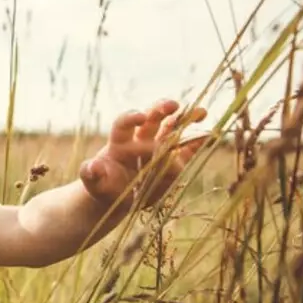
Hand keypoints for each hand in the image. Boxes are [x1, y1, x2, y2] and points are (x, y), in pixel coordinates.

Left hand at [79, 100, 207, 209]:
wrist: (116, 197)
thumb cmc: (102, 186)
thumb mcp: (94, 182)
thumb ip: (91, 174)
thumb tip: (91, 167)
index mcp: (120, 142)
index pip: (125, 124)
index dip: (132, 117)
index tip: (141, 116)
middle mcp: (140, 140)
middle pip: (152, 119)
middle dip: (161, 109)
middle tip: (173, 104)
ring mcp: (158, 150)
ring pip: (172, 129)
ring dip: (185, 119)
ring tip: (201, 111)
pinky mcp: (173, 163)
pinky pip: (188, 150)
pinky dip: (199, 142)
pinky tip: (212, 135)